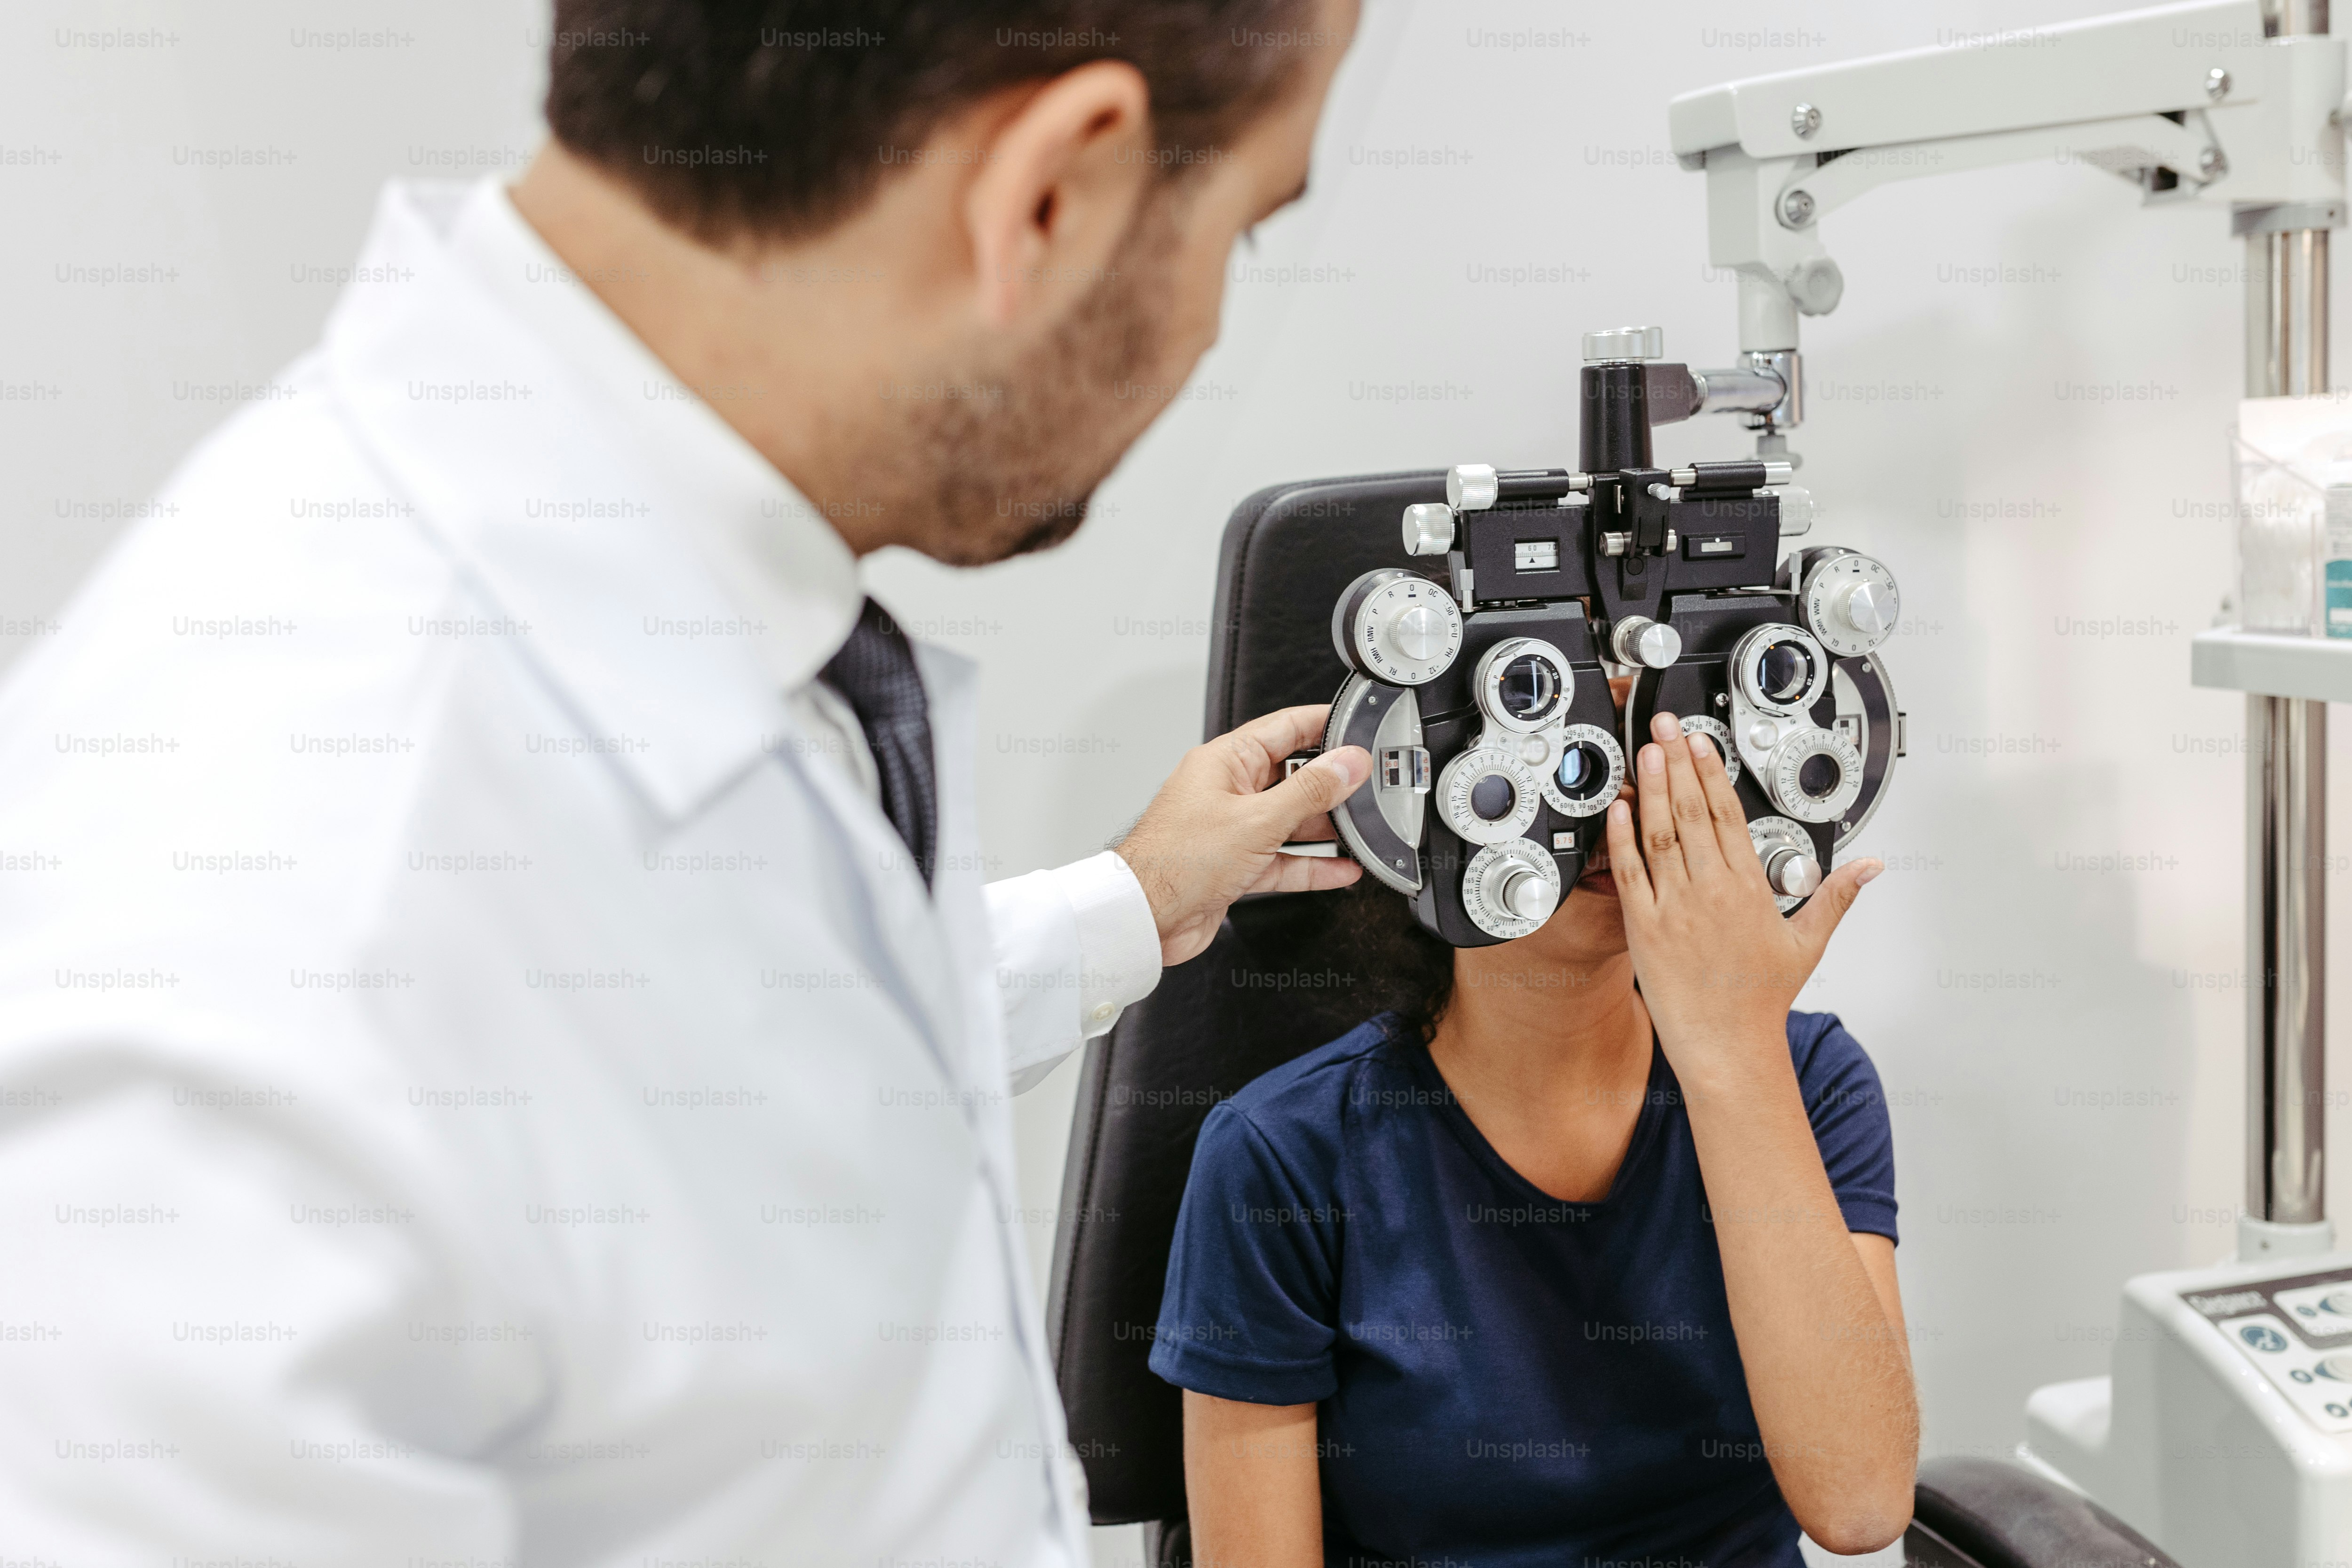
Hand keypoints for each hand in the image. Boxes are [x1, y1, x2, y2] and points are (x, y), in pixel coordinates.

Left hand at [1114, 705, 1369, 965]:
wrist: (1144, 918)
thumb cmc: (1176, 862)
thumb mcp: (1257, 820)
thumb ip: (1309, 791)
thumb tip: (1347, 763)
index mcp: (1224, 762)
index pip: (1284, 728)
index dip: (1323, 724)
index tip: (1356, 727)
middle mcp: (1226, 791)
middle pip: (1291, 776)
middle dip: (1330, 784)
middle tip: (1366, 786)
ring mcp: (1231, 829)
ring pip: (1289, 821)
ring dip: (1324, 829)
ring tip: (1360, 830)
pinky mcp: (1235, 866)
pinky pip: (1283, 858)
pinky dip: (1311, 865)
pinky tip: (1340, 868)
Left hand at [1603, 710, 1880, 1088]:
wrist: (1727, 1045)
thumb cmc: (1761, 997)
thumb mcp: (1808, 941)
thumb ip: (1837, 895)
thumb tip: (1871, 868)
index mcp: (1748, 887)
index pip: (1728, 814)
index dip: (1712, 772)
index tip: (1702, 742)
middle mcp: (1711, 891)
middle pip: (1693, 812)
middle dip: (1679, 763)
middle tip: (1665, 727)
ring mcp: (1676, 907)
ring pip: (1660, 834)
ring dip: (1652, 789)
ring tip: (1646, 752)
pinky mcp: (1645, 927)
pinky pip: (1630, 873)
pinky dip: (1622, 838)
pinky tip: (1618, 807)